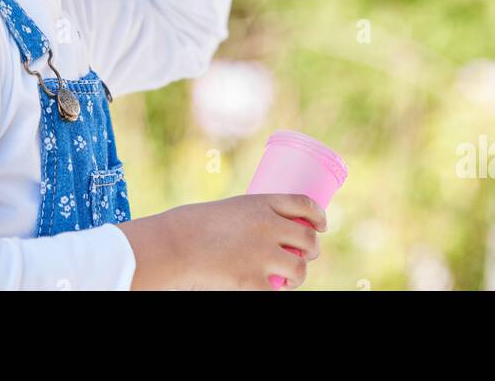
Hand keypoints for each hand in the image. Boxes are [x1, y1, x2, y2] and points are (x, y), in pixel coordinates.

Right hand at [118, 193, 325, 289]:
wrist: (175, 245)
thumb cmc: (193, 227)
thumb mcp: (228, 211)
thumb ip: (251, 222)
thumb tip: (267, 239)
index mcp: (262, 202)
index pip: (305, 204)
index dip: (318, 215)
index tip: (320, 225)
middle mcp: (270, 226)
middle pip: (308, 239)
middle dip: (311, 250)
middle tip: (304, 255)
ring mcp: (264, 254)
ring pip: (300, 269)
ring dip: (298, 274)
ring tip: (289, 277)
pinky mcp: (255, 280)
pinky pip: (278, 291)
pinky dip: (275, 291)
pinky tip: (271, 288)